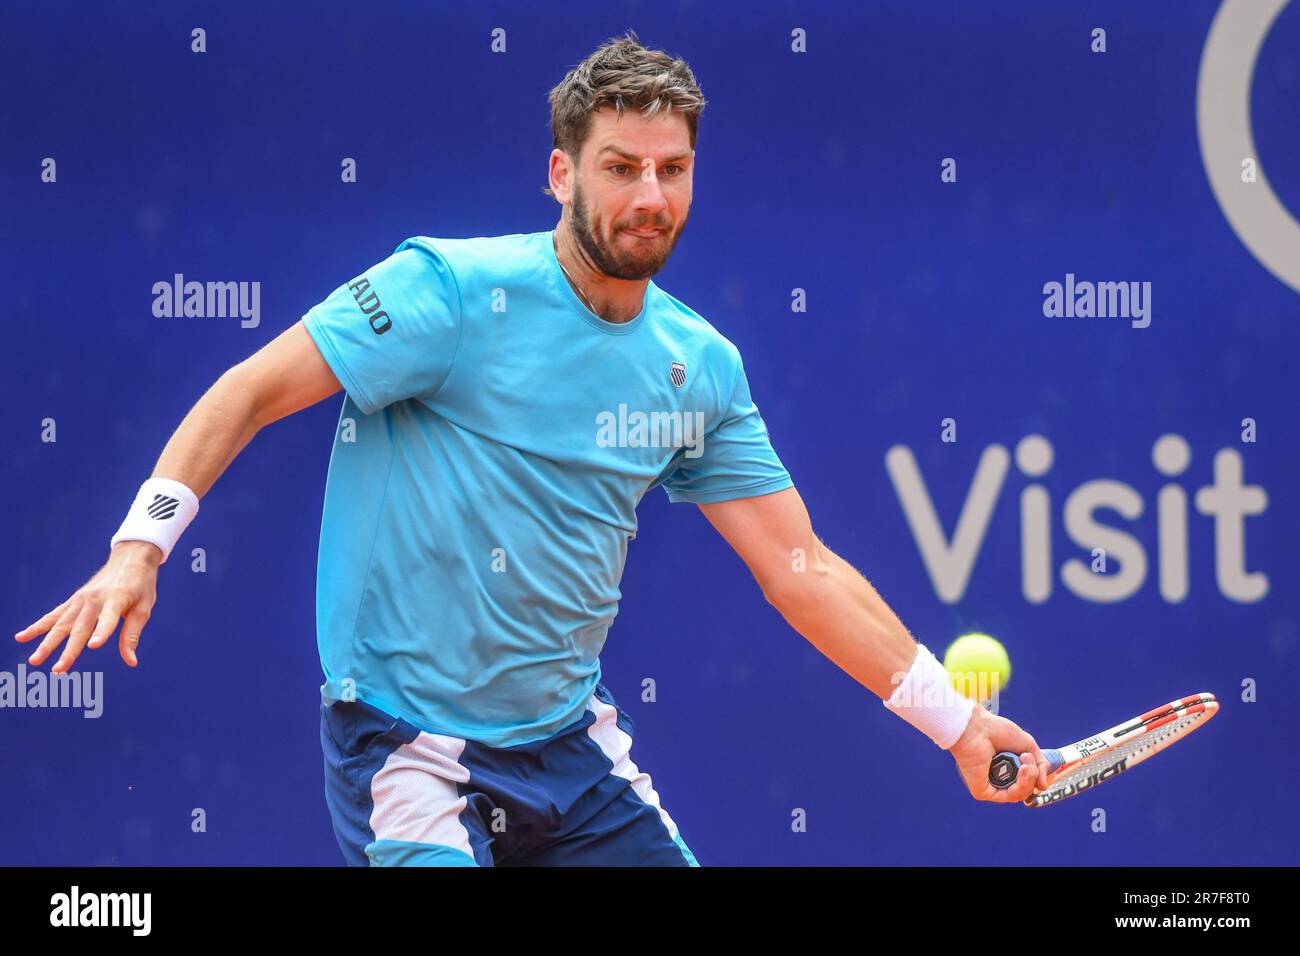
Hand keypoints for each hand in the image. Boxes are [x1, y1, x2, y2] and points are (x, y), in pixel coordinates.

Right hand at [14, 540, 162, 671]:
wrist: (131, 558)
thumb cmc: (141, 586)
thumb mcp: (144, 608)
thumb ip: (132, 634)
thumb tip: (131, 662)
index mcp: (117, 599)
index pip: (108, 618)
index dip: (102, 632)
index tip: (93, 646)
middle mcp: (95, 599)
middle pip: (79, 627)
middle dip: (68, 650)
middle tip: (58, 670)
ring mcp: (81, 599)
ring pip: (61, 624)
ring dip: (47, 643)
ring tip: (34, 661)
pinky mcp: (73, 599)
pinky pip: (54, 614)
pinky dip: (38, 626)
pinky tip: (21, 637)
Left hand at [948, 705, 1052, 803]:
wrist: (978, 727)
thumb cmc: (998, 731)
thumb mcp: (1028, 746)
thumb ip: (1041, 766)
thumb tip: (1043, 787)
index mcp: (1006, 769)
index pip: (1027, 783)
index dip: (1038, 778)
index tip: (1042, 767)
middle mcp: (998, 779)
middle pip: (1025, 790)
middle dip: (1033, 774)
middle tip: (1026, 756)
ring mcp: (990, 786)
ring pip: (1019, 795)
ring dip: (1028, 778)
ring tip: (1024, 760)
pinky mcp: (982, 792)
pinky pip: (1007, 797)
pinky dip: (1019, 786)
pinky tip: (1021, 770)